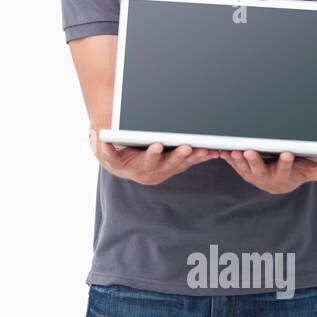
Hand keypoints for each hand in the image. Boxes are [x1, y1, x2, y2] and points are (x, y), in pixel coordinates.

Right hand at [89, 131, 220, 184]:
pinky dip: (202, 157)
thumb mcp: (107, 151)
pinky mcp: (178, 165)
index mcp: (139, 168)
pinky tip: (214, 151)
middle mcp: (155, 172)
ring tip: (205, 149)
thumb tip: (102, 145)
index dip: (151, 155)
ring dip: (195, 157)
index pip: (145, 161)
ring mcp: (168, 169)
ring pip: (184, 164)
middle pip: (168, 164)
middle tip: (187, 147)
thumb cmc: (116, 153)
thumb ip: (106, 150)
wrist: (124, 163)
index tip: (156, 146)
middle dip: (178, 156)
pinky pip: (192, 161)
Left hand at [218, 149, 316, 194]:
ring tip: (234, 150)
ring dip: (238, 160)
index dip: (286, 162)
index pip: (286, 169)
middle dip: (255, 161)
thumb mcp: (312, 171)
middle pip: (260, 170)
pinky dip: (229, 158)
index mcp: (284, 176)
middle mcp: (267, 178)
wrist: (280, 184)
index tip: (288, 154)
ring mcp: (253, 175)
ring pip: (244, 168)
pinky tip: (224, 149)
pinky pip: (234, 165)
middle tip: (250, 151)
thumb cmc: (297, 173)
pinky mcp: (243, 171)